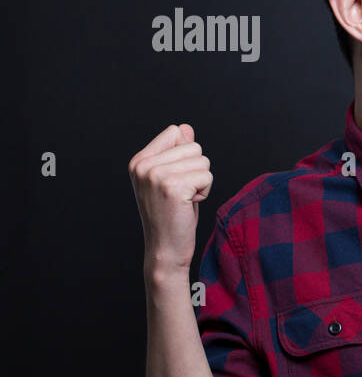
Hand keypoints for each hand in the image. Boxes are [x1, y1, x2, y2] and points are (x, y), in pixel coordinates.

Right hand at [127, 124, 212, 275]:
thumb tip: (186, 127)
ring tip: (185, 199)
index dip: (186, 154)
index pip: (176, 131)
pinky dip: (205, 191)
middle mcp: (143, 165)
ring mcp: (156, 175)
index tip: (176, 178)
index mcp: (139, 160)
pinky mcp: (172, 187)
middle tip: (182, 193)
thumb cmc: (171, 214)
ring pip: (203, 161)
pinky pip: (207, 175)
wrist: (165, 248)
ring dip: (202, 182)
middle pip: (194, 146)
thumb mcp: (172, 178)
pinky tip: (189, 205)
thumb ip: (177, 152)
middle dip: (197, 170)